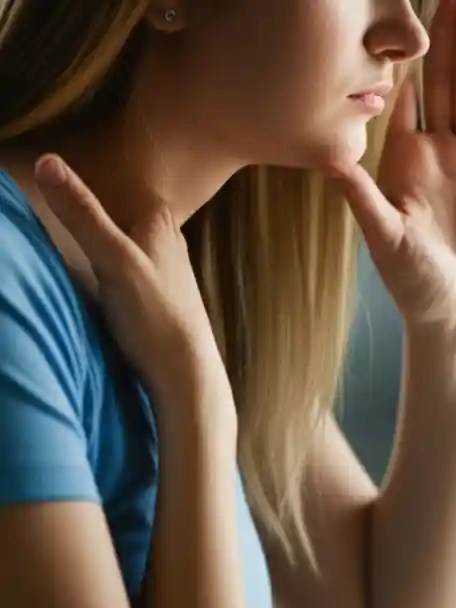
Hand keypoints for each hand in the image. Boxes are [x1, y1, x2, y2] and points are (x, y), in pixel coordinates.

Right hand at [33, 154, 232, 418]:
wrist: (184, 372)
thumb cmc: (154, 314)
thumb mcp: (112, 258)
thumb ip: (82, 213)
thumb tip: (47, 160)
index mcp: (159, 219)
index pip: (112, 184)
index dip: (82, 183)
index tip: (43, 173)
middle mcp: (166, 238)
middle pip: (116, 214)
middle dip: (88, 214)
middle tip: (43, 207)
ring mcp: (162, 267)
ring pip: (120, 243)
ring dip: (96, 243)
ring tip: (64, 246)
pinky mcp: (154, 295)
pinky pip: (122, 270)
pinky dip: (105, 268)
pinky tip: (94, 279)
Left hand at [329, 0, 455, 332]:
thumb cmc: (415, 283)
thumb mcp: (383, 237)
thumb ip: (362, 196)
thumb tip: (329, 159)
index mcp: (402, 156)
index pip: (399, 88)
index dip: (397, 48)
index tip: (394, 8)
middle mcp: (437, 147)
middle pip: (439, 75)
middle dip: (440, 30)